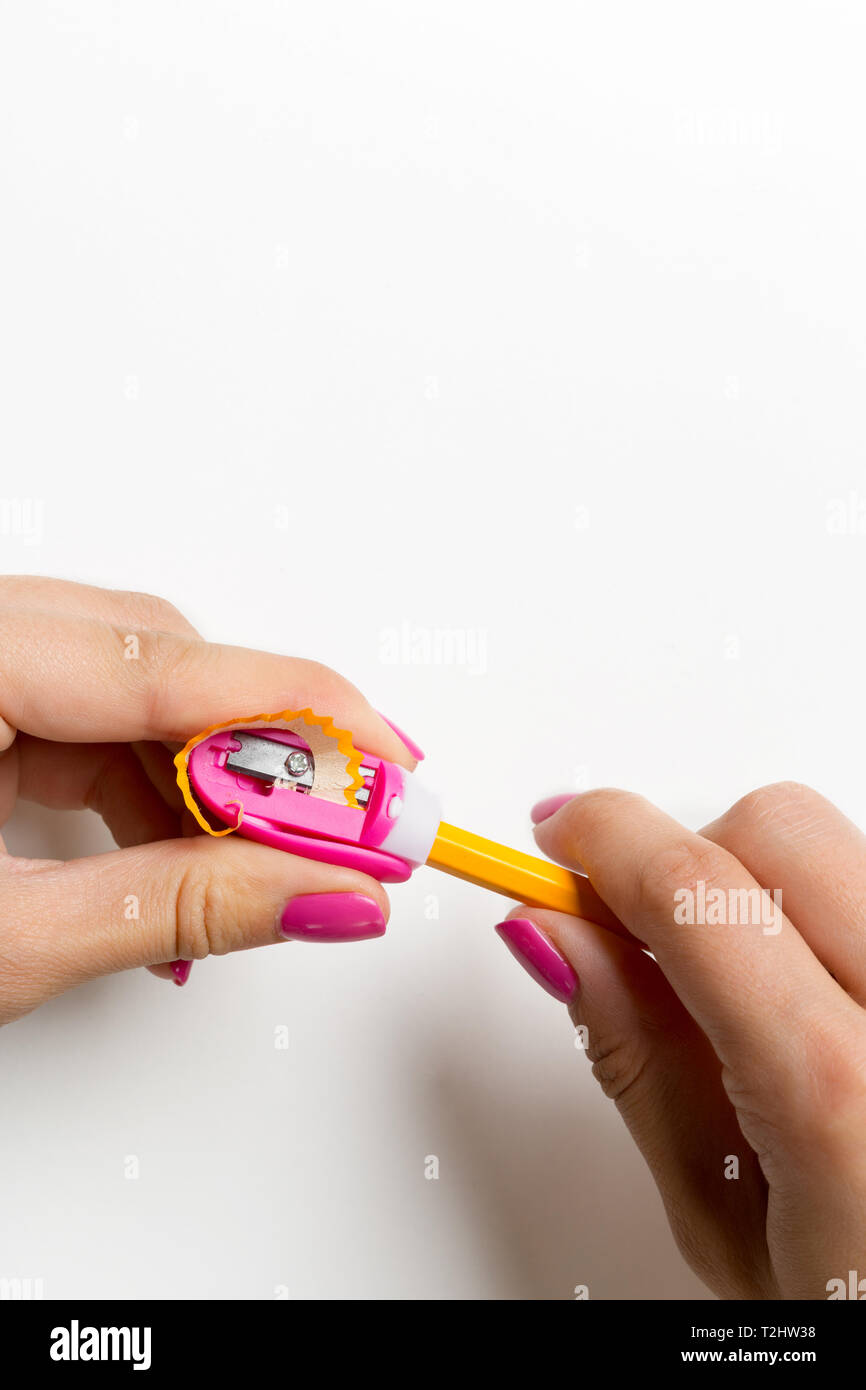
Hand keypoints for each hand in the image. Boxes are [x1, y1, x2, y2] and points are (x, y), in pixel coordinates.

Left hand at [0, 576, 417, 1025]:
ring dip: (210, 777)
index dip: (301, 716)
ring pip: (132, 684)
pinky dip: (149, 785)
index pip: (167, 660)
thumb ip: (174, 909)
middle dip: (264, 750)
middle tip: (348, 835)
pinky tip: (183, 856)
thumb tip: (327, 894)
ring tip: (266, 865)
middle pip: (162, 656)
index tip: (392, 772)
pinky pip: (90, 716)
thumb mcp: (8, 941)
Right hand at [495, 783, 865, 1299]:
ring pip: (835, 849)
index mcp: (840, 1087)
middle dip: (686, 855)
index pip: (696, 892)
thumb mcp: (722, 1219)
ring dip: (760, 886)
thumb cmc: (857, 1308)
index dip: (604, 839)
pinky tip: (805, 996)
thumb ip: (636, 1058)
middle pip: (778, 828)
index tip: (554, 842)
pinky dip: (818, 916)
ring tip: (739, 991)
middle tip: (640, 932)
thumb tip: (553, 935)